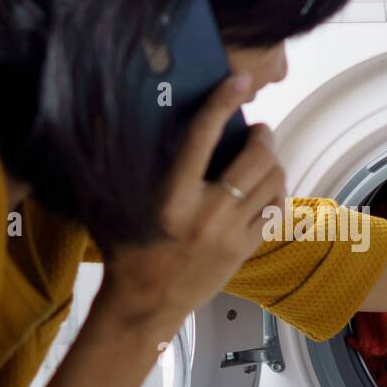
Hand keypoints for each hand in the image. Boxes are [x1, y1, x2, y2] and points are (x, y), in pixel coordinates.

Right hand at [89, 72, 286, 340]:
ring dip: (273, 161)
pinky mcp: (244, 250)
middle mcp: (206, 213)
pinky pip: (276, 210)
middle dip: (262, 136)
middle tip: (257, 129)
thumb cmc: (127, 251)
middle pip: (254, 159)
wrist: (145, 306)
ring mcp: (230, 234)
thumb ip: (127, 166)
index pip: (202, 138)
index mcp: (171, 198)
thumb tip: (109, 117)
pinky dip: (277, 191)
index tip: (238, 81)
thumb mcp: (120, 206)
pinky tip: (266, 185)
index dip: (222, 103)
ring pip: (272, 182)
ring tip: (263, 154)